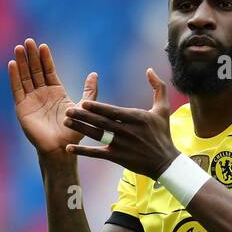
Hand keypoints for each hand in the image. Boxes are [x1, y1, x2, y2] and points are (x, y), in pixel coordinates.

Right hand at [8, 38, 97, 155]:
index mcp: (55, 92)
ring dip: (21, 62)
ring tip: (19, 48)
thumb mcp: (84, 107)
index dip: (45, 58)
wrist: (61, 148)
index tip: (43, 46)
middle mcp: (42, 94)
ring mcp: (31, 100)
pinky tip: (12, 64)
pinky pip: (17, 89)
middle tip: (28, 41)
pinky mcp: (22, 108)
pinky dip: (14, 77)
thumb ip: (89, 91)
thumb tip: (94, 73)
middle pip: (35, 70)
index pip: (48, 70)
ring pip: (25, 77)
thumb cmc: (73, 131)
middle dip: (32, 56)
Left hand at [62, 68, 179, 178]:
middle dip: (84, 117)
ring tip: (66, 123)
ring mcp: (121, 145)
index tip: (84, 103)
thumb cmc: (163, 134)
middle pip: (102, 123)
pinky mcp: (117, 157)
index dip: (98, 108)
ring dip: (80, 129)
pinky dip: (83, 151)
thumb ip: (158, 88)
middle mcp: (127, 131)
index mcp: (136, 118)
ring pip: (97, 136)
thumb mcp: (163, 109)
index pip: (113, 112)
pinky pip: (97, 153)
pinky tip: (69, 148)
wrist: (165, 162)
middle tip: (68, 111)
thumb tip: (150, 70)